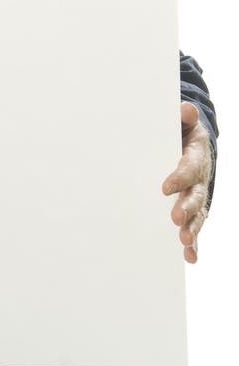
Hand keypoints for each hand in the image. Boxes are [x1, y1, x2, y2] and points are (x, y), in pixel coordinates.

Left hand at [162, 102, 211, 263]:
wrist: (193, 143)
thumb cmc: (182, 132)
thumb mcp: (183, 122)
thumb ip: (183, 117)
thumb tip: (185, 109)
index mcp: (195, 156)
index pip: (188, 168)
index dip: (179, 177)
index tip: (165, 188)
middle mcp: (200, 179)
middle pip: (195, 195)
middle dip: (186, 207)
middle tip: (175, 218)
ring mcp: (198, 194)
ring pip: (197, 214)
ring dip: (192, 228)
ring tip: (184, 241)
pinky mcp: (194, 207)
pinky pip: (195, 225)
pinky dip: (194, 241)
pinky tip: (190, 256)